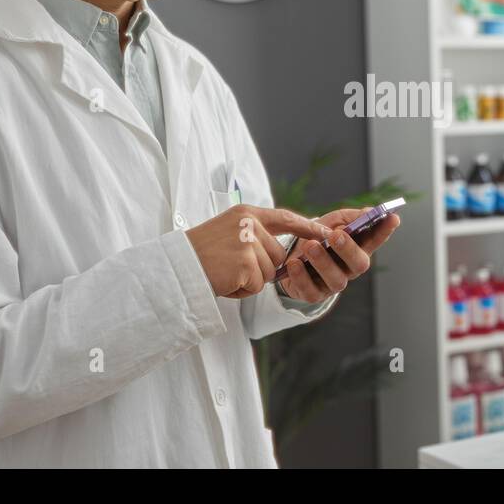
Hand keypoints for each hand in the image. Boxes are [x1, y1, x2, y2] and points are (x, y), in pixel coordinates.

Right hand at [186, 205, 329, 298]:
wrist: (176, 267)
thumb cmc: (199, 253)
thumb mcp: (228, 231)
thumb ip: (254, 235)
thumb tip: (282, 254)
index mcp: (247, 213)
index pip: (285, 218)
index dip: (307, 228)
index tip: (327, 233)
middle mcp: (250, 224)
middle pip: (278, 255)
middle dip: (260, 268)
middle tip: (230, 266)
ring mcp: (248, 243)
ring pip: (269, 273)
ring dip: (250, 280)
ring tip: (225, 272)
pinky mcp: (246, 264)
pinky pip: (257, 285)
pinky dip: (242, 291)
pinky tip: (224, 281)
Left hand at [278, 207, 400, 303]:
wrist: (291, 256)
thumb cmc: (318, 237)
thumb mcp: (333, 222)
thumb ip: (350, 218)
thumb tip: (368, 211)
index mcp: (357, 249)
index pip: (376, 240)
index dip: (385, 231)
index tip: (393, 217)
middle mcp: (350, 269)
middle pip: (359, 264)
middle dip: (348, 249)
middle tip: (335, 235)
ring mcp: (333, 284)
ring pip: (336, 280)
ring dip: (323, 262)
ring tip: (310, 246)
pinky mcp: (314, 295)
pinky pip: (310, 290)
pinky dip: (301, 276)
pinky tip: (294, 263)